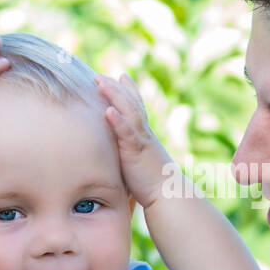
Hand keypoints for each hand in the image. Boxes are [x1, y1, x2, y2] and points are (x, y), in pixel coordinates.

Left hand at [94, 72, 172, 208]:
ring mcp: (140, 140)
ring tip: (100, 83)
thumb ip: (134, 154)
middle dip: (115, 87)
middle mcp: (144, 133)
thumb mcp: (142, 163)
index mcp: (145, 135)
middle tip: (101, 75)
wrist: (169, 194)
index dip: (129, 90)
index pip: (137, 106)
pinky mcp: (136, 152)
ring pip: (128, 111)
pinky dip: (118, 121)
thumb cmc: (155, 183)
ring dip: (114, 95)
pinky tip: (108, 111)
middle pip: (130, 102)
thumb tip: (127, 155)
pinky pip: (127, 133)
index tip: (121, 76)